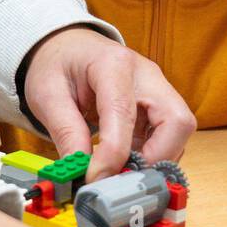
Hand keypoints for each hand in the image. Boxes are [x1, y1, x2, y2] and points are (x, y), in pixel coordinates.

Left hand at [22, 27, 195, 180]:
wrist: (66, 47)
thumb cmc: (57, 64)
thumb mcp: (47, 95)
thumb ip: (66, 132)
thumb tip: (80, 172)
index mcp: (113, 64)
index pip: (124, 112)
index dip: (114, 153)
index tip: (95, 179)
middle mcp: (146, 75)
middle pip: (177, 121)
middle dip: (156, 158)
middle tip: (123, 178)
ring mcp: (157, 90)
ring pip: (178, 132)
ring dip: (154, 160)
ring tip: (118, 173)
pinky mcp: (158, 107)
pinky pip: (169, 138)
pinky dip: (151, 157)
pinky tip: (124, 163)